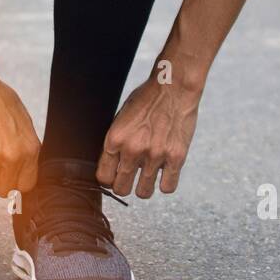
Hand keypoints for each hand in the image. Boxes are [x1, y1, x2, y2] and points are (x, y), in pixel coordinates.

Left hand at [97, 75, 199, 197]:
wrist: (173, 87)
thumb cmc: (146, 99)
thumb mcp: (121, 117)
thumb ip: (116, 142)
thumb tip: (112, 165)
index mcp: (115, 139)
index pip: (103, 177)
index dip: (108, 179)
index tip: (114, 175)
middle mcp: (133, 150)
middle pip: (121, 189)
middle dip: (124, 186)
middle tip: (130, 178)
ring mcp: (155, 155)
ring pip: (143, 193)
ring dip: (144, 187)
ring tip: (147, 175)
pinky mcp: (176, 157)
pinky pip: (167, 187)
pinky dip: (165, 183)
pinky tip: (164, 172)